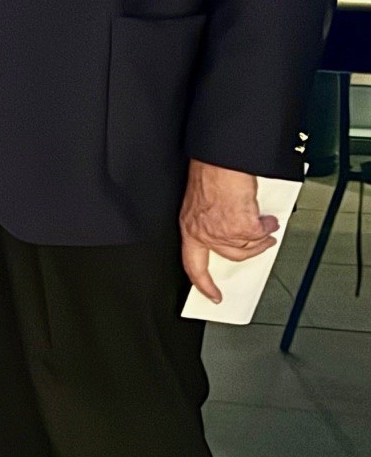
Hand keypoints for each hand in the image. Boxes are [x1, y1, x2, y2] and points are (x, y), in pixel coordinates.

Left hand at [180, 160, 278, 303]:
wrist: (220, 161)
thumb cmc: (210, 174)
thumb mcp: (200, 204)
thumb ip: (210, 223)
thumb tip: (229, 234)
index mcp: (190, 228)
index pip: (193, 266)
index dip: (203, 284)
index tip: (212, 295)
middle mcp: (203, 232)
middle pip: (231, 256)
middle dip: (250, 250)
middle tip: (262, 242)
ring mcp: (222, 231)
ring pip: (248, 246)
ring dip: (261, 236)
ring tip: (265, 225)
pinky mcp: (241, 226)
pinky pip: (260, 234)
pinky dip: (266, 225)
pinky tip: (266, 216)